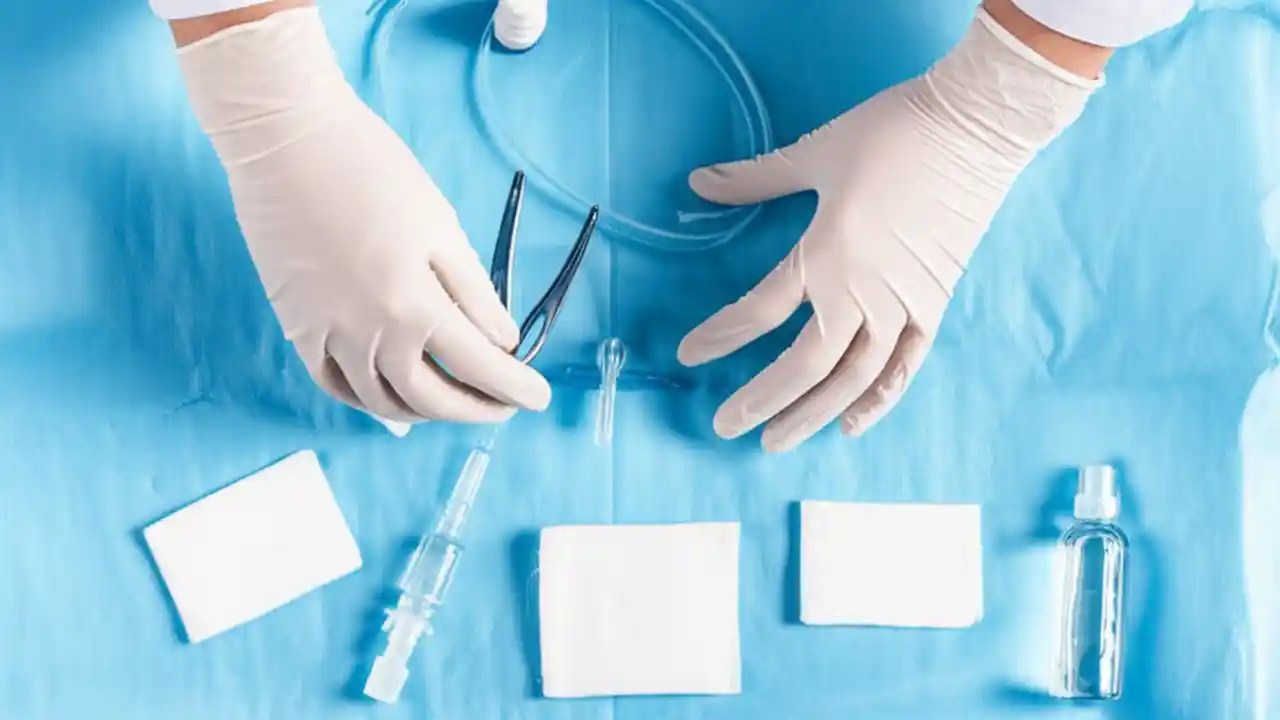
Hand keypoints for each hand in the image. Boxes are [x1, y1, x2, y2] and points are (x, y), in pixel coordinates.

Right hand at [177, 8, 548, 422]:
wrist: (286, 142)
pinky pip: (336, 386)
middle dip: (476, 408)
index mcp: (414, 305)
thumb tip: (503, 343)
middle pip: (432, 398)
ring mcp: (328, 337)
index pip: (479, 367)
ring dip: (426, 412)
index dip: (514, 388)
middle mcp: (370, 334)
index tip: (538, 397)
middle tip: (503, 405)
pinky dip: (370, 401)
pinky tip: (394, 399)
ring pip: (383, 403)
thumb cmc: (371, 171)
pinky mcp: (297, 329)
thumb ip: (474, 293)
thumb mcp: (441, 226)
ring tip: (455, 403)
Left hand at [678, 10, 1098, 451]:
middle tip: (724, 426)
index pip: (761, 310)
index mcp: (827, 253)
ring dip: (812, 414)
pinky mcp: (935, 307)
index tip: (689, 355)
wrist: (976, 126)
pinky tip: (849, 426)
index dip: (721, 335)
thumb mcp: (814, 152)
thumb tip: (697, 183)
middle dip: (762, 400)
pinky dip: (879, 401)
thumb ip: (754, 178)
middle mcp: (864, 292)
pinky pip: (905, 368)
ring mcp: (904, 305)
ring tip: (776, 441)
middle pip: (805, 365)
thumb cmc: (891, 133)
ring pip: (853, 379)